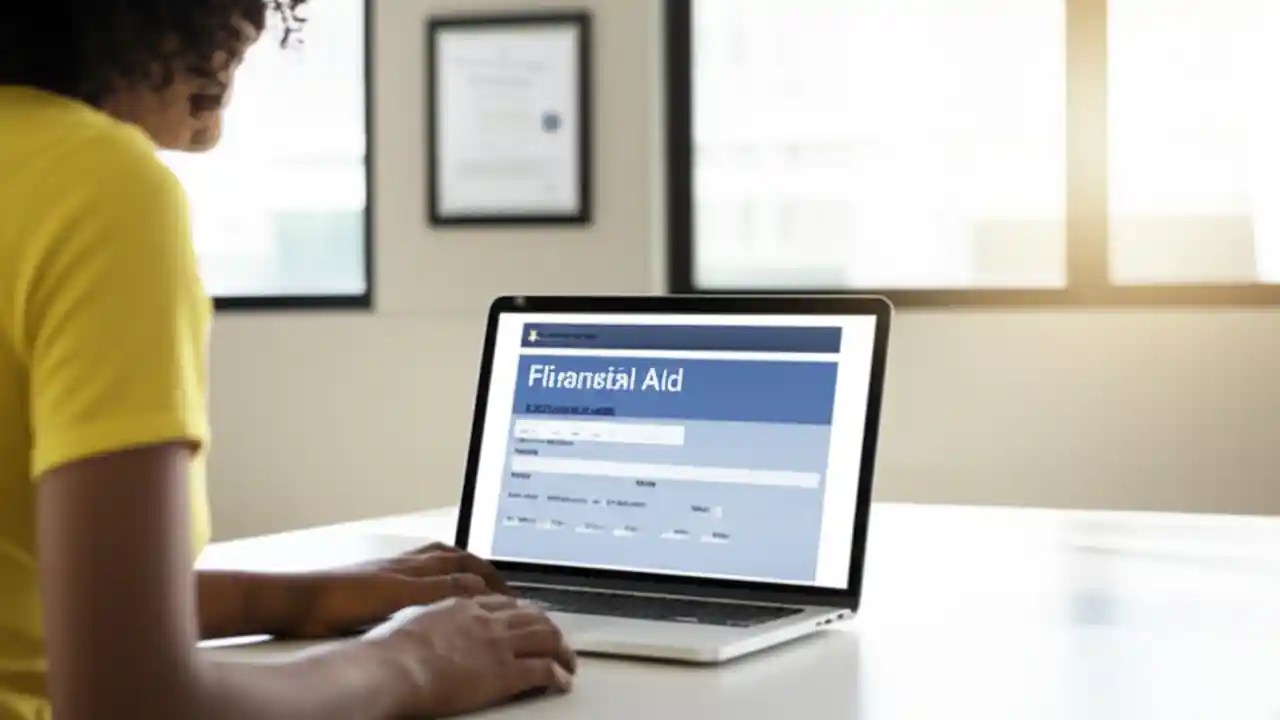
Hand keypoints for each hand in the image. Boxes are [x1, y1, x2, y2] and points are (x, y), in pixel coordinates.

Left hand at [341, 542, 510, 595]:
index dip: (491, 576)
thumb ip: (441, 590)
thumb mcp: (402, 597)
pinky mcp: (378, 585)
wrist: (303, 603)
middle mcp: (408, 564)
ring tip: (471, 578)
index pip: (466, 565)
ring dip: (457, 568)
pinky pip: (417, 575)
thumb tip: (479, 586)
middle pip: (454, 558)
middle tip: (497, 582)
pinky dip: (432, 579)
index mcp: (418, 564)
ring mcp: (392, 572)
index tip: (508, 590)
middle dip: (479, 568)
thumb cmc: (345, 600)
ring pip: (435, 563)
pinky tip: (428, 592)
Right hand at [367, 595, 576, 716]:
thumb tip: (420, 623)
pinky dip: (559, 675)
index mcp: (463, 607)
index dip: (521, 612)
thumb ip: (426, 617)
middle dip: (548, 628)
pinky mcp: (506, 673)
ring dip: (562, 651)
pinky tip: (563, 681)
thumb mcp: (409, 618)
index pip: (503, 603)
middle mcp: (487, 621)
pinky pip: (544, 670)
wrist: (395, 667)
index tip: (526, 619)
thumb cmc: (390, 650)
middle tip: (555, 640)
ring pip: (546, 638)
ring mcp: (499, 645)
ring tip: (568, 662)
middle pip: (532, 616)